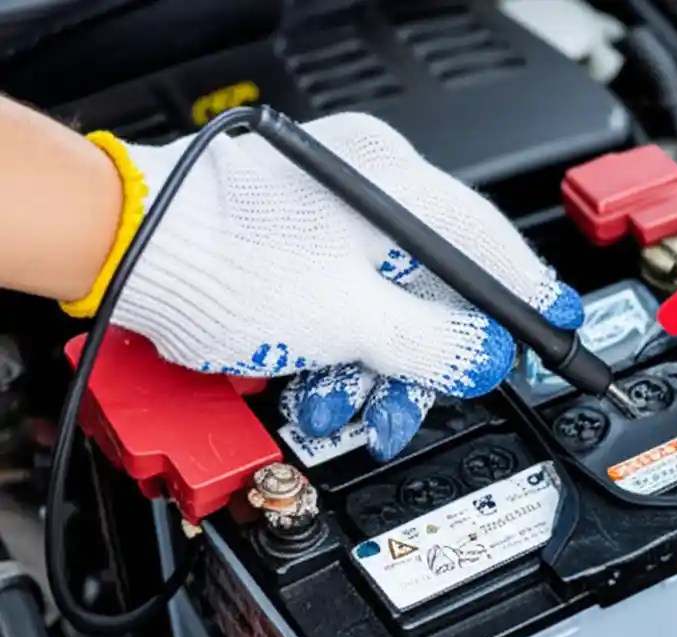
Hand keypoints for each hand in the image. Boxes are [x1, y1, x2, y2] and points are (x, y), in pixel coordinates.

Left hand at [115, 113, 582, 460]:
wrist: (120, 251)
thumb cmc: (216, 264)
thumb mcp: (349, 324)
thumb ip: (433, 346)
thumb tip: (485, 358)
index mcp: (394, 185)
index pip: (492, 247)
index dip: (528, 301)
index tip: (555, 332)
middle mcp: (365, 186)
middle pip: (438, 281)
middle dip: (434, 354)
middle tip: (437, 397)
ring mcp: (328, 210)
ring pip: (390, 297)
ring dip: (382, 365)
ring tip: (360, 411)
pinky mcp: (295, 236)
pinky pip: (348, 293)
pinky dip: (346, 345)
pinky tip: (328, 388)